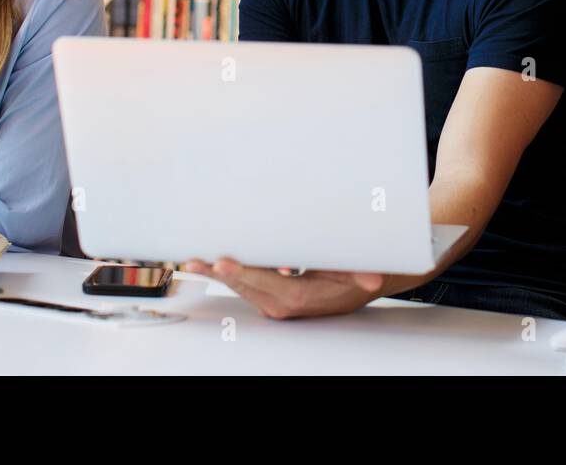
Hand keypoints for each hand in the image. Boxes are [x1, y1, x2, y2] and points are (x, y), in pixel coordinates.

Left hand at [182, 257, 384, 319]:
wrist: (353, 290)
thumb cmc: (350, 277)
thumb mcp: (357, 274)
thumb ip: (361, 275)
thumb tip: (374, 280)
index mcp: (297, 297)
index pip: (263, 282)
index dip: (242, 272)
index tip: (223, 263)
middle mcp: (279, 304)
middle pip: (242, 285)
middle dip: (217, 273)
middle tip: (195, 261)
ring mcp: (270, 303)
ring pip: (238, 286)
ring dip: (214, 274)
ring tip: (192, 262)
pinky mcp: (267, 298)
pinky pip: (243, 286)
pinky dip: (225, 275)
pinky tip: (207, 266)